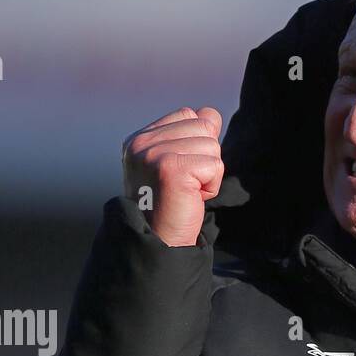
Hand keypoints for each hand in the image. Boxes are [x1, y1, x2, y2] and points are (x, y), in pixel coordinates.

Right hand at [121, 106, 223, 246]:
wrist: (160, 242)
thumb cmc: (171, 207)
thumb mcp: (176, 165)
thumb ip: (190, 137)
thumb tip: (211, 114)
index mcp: (140, 138)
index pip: (187, 114)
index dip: (196, 143)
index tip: (181, 173)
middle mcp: (143, 142)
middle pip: (203, 125)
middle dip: (205, 159)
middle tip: (185, 185)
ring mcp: (154, 153)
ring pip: (212, 145)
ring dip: (209, 174)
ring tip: (188, 192)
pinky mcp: (171, 168)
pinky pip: (215, 165)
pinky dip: (211, 186)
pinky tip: (192, 198)